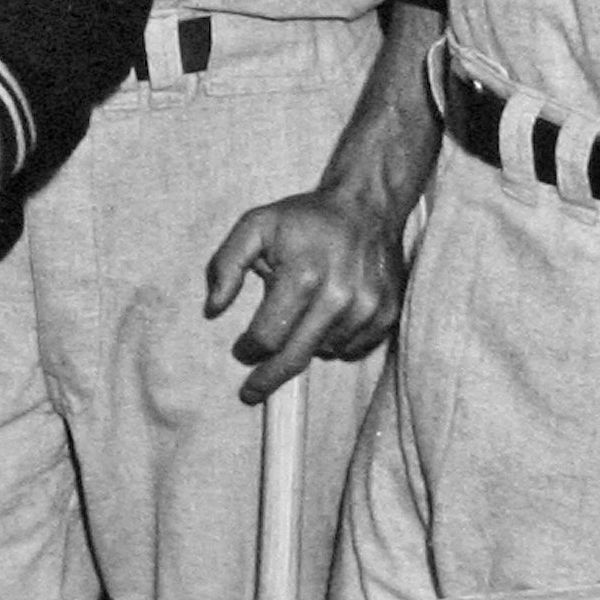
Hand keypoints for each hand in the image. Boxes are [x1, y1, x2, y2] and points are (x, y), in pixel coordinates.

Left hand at [203, 188, 408, 404]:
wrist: (365, 207)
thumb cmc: (303, 218)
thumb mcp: (255, 226)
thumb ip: (226, 265)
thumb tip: (213, 309)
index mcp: (302, 276)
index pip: (269, 335)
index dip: (249, 349)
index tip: (241, 352)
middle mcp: (338, 298)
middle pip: (296, 357)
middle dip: (269, 377)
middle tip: (251, 392)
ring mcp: (367, 309)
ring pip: (323, 353)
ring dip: (305, 347)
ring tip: (301, 316)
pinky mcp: (386, 315)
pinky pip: (352, 349)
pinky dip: (334, 342)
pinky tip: (326, 319)